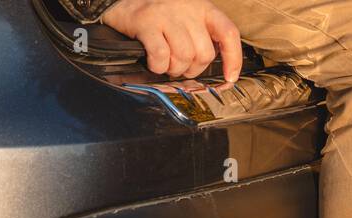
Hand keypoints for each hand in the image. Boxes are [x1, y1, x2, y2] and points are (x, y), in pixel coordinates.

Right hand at [100, 0, 241, 84]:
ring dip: (174, 69)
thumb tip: (218, 69)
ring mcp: (166, 14)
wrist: (119, 0)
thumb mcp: (186, 18)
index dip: (233, 58)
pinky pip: (161, 56)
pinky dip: (158, 66)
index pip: (228, 33)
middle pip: (204, 53)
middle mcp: (187, 8)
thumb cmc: (156, 16)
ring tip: (166, 64)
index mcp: (201, 7)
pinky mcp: (145, 22)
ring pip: (184, 57)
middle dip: (193, 69)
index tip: (230, 77)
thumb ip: (201, 36)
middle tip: (179, 67)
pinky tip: (152, 61)